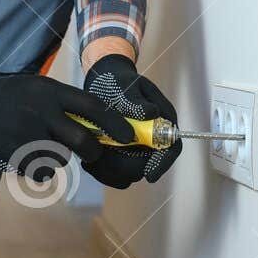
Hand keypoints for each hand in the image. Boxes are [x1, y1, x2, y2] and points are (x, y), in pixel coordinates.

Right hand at [0, 74, 132, 178]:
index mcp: (50, 92)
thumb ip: (64, 103)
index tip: (128, 136)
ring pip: (61, 158)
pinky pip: (41, 171)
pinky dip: (38, 168)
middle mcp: (42, 113)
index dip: (114, 124)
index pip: (93, 108)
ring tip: (36, 142)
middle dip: (93, 152)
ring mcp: (28, 136)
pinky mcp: (16, 156)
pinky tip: (23, 152)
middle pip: (82, 142)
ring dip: (56, 156)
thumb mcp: (36, 88)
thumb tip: (99, 123)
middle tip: (93, 153)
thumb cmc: (7, 97)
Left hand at [81, 54, 182, 187]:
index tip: (149, 175)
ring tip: (90, 159)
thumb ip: (136, 101)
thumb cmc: (120, 81)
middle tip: (102, 158)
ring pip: (127, 175)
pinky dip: (100, 171)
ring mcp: (135, 150)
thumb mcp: (127, 86)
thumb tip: (151, 113)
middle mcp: (151, 140)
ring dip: (109, 170)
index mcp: (163, 123)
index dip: (161, 164)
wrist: (104, 82)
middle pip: (146, 167)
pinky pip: (113, 174)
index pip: (170, 148)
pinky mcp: (119, 156)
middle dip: (126, 167)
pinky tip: (87, 160)